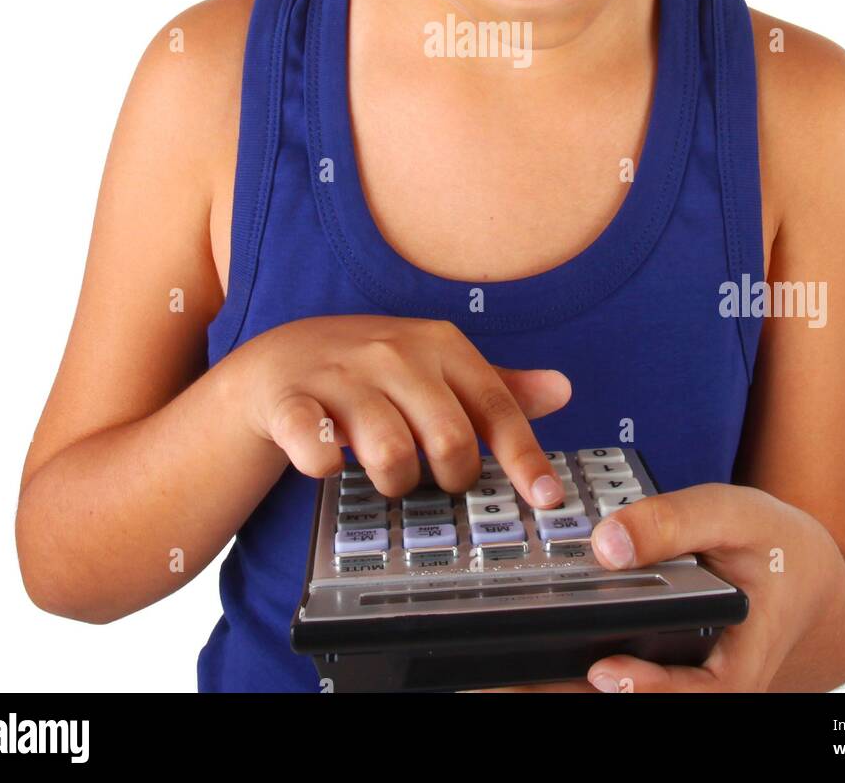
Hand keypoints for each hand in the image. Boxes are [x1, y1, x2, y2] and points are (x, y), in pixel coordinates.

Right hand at [231, 313, 571, 507]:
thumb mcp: (437, 368)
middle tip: (436, 479)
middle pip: (449, 439)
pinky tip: (330, 464)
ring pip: (390, 454)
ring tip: (388, 473)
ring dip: (395, 482)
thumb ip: (497, 386)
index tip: (546, 498)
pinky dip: (325, 467)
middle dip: (451, 477)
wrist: (281, 358)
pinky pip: (317, 451)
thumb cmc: (373, 371)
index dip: (524, 456)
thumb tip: (563, 389)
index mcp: (437, 345)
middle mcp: (393, 353)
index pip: (495, 406)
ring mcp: (340, 375)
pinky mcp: (291, 402)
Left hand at [468, 483, 844, 692]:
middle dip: (566, 691)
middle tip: (502, 681)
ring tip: (489, 677)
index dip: (650, 688)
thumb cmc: (775, 545)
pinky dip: (563, 670)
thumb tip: (606, 541)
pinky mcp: (653, 670)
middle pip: (633, 701)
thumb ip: (674, 523)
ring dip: (553, 685)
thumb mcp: (735, 515)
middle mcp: (702, 685)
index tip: (605, 671)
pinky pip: (609, 677)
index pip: (698, 693)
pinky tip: (513, 660)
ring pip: (610, 695)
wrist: (803, 577)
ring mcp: (675, 683)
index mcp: (737, 661)